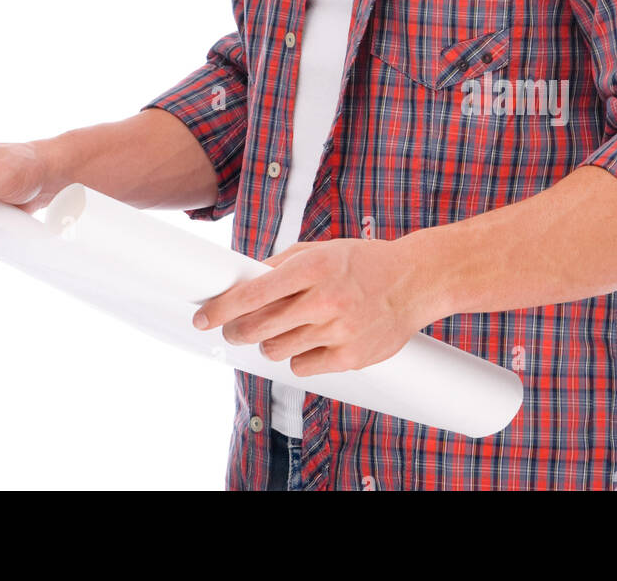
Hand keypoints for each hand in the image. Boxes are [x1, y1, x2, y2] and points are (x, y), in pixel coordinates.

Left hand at [193, 237, 424, 376]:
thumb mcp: (320, 250)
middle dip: (238, 330)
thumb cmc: (362, 263)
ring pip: (277, 349)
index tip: (202, 318)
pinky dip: (298, 356)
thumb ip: (281, 265)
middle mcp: (324, 299)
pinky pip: (302, 366)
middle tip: (235, 329)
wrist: (413, 281)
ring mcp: (338, 330)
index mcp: (313, 266)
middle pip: (259, 327)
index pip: (253, 292)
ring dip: (269, 342)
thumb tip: (241, 280)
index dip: (221, 308)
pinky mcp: (350, 356)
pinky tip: (308, 341)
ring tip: (280, 330)